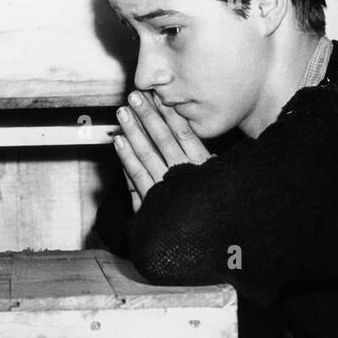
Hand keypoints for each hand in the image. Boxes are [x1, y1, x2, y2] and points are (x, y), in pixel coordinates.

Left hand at [114, 91, 211, 210]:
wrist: (206, 241)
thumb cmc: (213, 206)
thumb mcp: (218, 178)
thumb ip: (208, 159)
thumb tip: (196, 135)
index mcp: (202, 165)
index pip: (183, 132)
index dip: (169, 113)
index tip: (158, 96)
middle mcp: (184, 173)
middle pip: (162, 137)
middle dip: (147, 115)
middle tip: (134, 96)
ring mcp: (167, 187)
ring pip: (146, 153)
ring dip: (133, 131)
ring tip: (122, 112)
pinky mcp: (152, 201)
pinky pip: (136, 175)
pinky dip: (126, 157)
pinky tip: (119, 141)